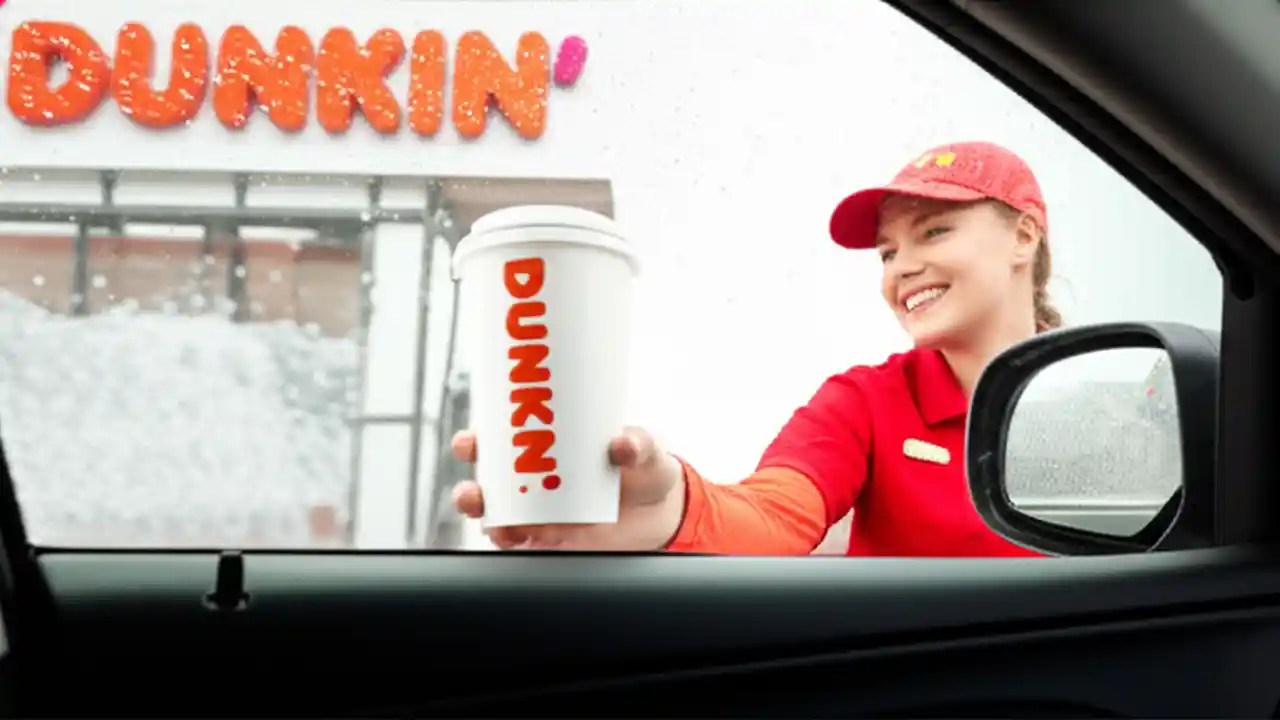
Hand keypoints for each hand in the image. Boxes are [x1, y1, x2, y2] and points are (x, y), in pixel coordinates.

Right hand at [449, 427, 686, 550]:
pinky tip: (510, 535)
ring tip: (487, 511)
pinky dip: (507, 540)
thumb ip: (638, 445)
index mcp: (546, 447)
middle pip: (486, 478)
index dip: (477, 437)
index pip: (501, 437)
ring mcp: (538, 515)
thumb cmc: (645, 471)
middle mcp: (533, 481)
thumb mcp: (646, 450)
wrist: (660, 517)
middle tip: (473, 471)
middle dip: (470, 475)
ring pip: (493, 515)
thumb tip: (623, 444)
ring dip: (479, 509)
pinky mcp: (548, 544)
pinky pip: (517, 546)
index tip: (471, 439)